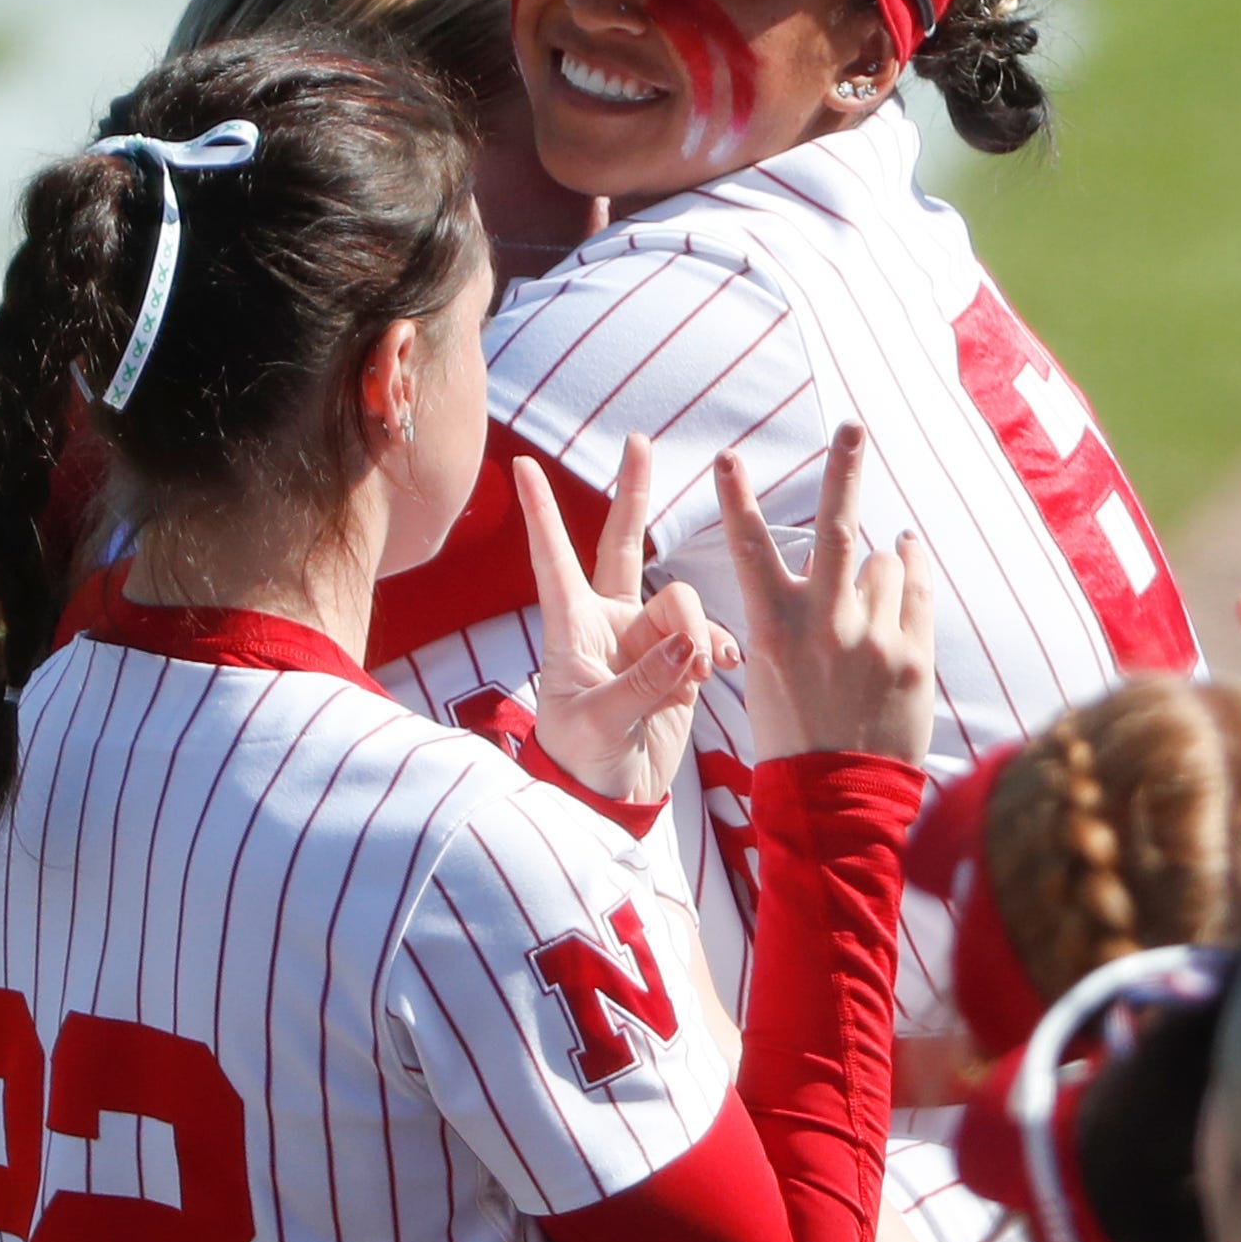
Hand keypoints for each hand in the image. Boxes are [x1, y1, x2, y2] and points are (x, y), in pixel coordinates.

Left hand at [521, 436, 738, 806]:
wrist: (612, 799)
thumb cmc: (581, 761)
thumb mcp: (599, 724)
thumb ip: (641, 683)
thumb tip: (686, 647)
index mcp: (572, 627)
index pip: (553, 559)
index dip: (541, 512)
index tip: (522, 465)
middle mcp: (609, 622)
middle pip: (623, 544)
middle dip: (634, 494)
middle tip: (638, 442)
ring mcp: (647, 639)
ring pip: (684, 603)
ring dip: (695, 636)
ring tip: (691, 681)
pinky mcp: (680, 662)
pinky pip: (709, 637)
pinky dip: (716, 651)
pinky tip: (718, 674)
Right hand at [714, 426, 935, 764]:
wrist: (835, 802)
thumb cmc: (794, 735)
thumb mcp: (772, 672)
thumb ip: (801, 613)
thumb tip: (849, 556)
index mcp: (774, 629)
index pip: (751, 551)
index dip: (737, 502)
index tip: (729, 459)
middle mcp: (824, 626)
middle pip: (839, 529)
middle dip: (843, 469)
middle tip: (852, 427)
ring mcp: (873, 638)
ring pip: (883, 565)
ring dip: (877, 568)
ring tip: (864, 609)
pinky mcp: (914, 656)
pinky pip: (917, 589)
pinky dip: (912, 568)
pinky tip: (909, 555)